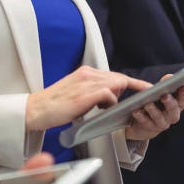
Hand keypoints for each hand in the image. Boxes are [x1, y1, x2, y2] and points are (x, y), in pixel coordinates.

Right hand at [25, 66, 146, 130]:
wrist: (36, 110)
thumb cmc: (55, 105)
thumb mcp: (77, 93)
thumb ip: (93, 91)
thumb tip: (110, 98)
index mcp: (85, 72)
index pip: (114, 75)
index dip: (133, 82)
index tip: (147, 87)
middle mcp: (87, 74)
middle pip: (118, 78)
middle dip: (128, 90)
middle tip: (128, 104)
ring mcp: (85, 83)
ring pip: (115, 84)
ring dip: (117, 97)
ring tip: (107, 108)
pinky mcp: (83, 94)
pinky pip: (108, 93)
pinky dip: (110, 101)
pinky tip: (102, 108)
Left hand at [125, 83, 183, 139]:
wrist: (141, 124)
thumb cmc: (154, 103)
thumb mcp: (160, 93)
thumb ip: (165, 84)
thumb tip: (169, 76)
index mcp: (177, 104)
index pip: (183, 98)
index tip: (182, 85)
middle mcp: (172, 115)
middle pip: (173, 109)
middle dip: (169, 102)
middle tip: (164, 95)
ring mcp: (162, 123)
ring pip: (159, 117)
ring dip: (154, 110)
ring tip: (147, 104)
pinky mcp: (150, 129)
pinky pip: (146, 122)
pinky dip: (141, 116)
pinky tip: (136, 110)